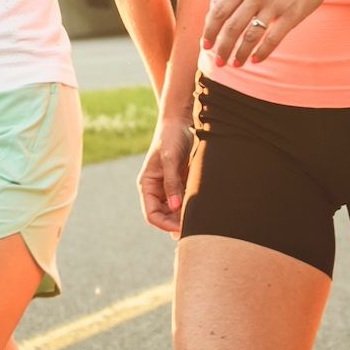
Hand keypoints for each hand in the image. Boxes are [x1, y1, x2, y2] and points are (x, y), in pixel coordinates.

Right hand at [138, 117, 193, 234]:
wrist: (180, 121)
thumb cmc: (170, 137)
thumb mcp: (170, 159)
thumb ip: (172, 183)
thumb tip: (174, 207)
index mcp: (147, 185)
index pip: (152, 214)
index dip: (165, 224)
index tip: (180, 228)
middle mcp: (156, 189)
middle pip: (164, 216)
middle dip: (177, 223)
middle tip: (194, 227)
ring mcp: (169, 187)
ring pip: (176, 211)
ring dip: (185, 216)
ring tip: (199, 219)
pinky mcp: (180, 183)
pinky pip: (185, 201)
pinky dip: (192, 206)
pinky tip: (202, 207)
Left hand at [202, 0, 347, 66]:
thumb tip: (223, 9)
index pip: (219, 10)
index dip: (210, 30)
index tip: (205, 44)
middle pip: (231, 26)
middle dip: (222, 47)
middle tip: (218, 61)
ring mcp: (274, 4)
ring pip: (250, 36)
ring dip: (240, 53)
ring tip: (236, 64)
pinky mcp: (292, 15)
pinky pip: (272, 39)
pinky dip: (262, 52)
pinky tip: (256, 60)